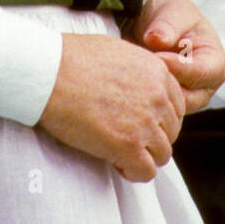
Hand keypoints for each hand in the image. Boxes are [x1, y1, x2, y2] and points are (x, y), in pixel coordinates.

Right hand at [38, 33, 186, 182]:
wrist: (49, 72)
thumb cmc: (72, 58)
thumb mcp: (118, 51)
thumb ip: (138, 71)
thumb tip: (137, 87)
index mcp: (157, 72)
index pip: (176, 106)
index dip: (158, 117)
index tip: (139, 122)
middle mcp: (158, 97)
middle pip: (171, 131)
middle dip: (151, 136)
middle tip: (126, 137)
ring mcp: (145, 123)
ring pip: (162, 154)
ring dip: (142, 155)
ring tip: (118, 151)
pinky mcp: (128, 146)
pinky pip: (146, 172)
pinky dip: (132, 171)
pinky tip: (115, 162)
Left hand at [127, 0, 224, 115]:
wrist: (150, 24)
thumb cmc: (169, 15)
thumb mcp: (174, 10)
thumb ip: (169, 24)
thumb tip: (157, 39)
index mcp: (215, 63)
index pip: (201, 73)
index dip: (178, 66)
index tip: (157, 56)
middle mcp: (204, 87)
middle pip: (186, 98)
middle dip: (163, 83)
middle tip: (142, 67)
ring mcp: (185, 99)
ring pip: (168, 107)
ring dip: (151, 91)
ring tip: (135, 71)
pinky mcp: (166, 106)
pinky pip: (155, 109)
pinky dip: (143, 96)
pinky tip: (131, 79)